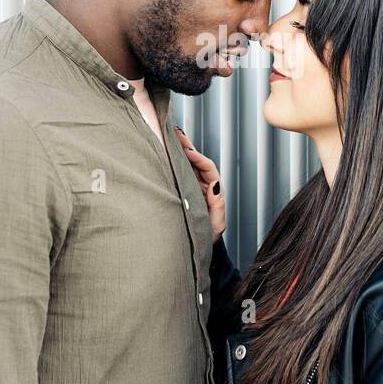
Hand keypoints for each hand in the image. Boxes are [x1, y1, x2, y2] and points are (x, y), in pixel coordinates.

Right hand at [174, 127, 225, 241]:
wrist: (192, 250)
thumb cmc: (205, 238)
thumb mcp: (216, 225)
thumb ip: (218, 206)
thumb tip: (215, 184)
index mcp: (213, 192)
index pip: (208, 169)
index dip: (199, 159)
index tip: (188, 152)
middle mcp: (203, 186)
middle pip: (197, 162)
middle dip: (188, 146)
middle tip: (176, 132)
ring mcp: (191, 187)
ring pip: (186, 165)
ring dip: (180, 150)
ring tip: (170, 135)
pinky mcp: (180, 190)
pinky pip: (178, 172)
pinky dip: (173, 161)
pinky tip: (164, 151)